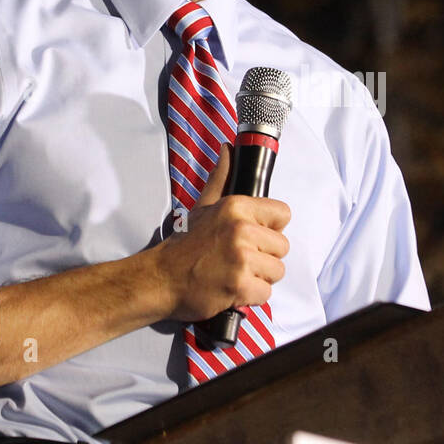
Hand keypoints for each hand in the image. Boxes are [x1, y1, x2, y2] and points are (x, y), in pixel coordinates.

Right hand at [152, 143, 290, 322]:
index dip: (270, 228)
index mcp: (237, 207)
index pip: (283, 214)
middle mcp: (242, 230)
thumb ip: (221, 177)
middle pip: (282, 246)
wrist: (160, 278)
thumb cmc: (184, 244)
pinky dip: (250, 296)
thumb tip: (228, 147)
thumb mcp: (204, 205)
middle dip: (264, 256)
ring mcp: (241, 259)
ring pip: (277, 271)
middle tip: (238, 259)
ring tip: (234, 273)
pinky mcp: (239, 286)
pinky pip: (265, 293)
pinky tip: (231, 288)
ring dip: (259, 277)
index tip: (253, 236)